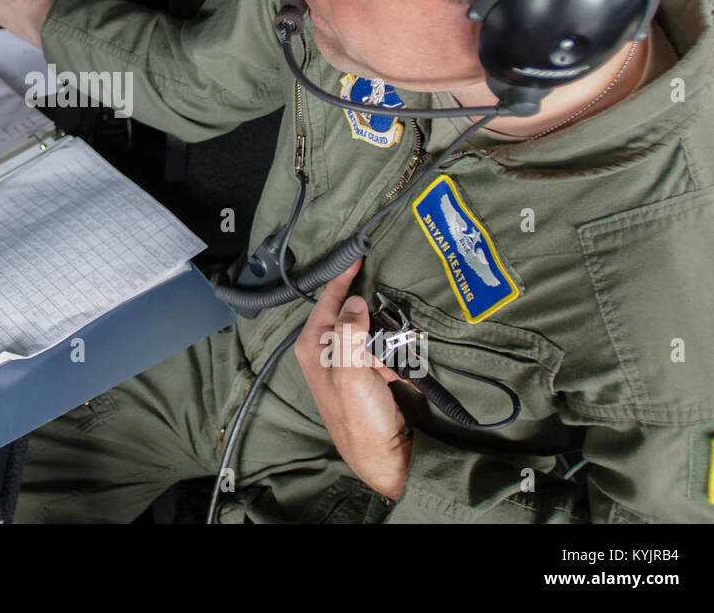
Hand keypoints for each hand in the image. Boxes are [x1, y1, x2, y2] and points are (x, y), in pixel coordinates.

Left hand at [293, 258, 412, 501]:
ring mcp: (345, 363)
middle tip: (381, 311)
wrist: (383, 457)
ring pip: (369, 332)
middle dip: (369, 315)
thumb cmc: (360, 420)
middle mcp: (325, 352)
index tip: (355, 256)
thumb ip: (350, 333)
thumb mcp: (352, 373)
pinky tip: (401, 372)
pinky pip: (382, 351)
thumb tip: (354, 302)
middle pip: (348, 315)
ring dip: (386, 340)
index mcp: (313, 348)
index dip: (340, 278)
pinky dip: (395, 356)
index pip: (325, 302)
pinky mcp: (365, 373)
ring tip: (391, 358)